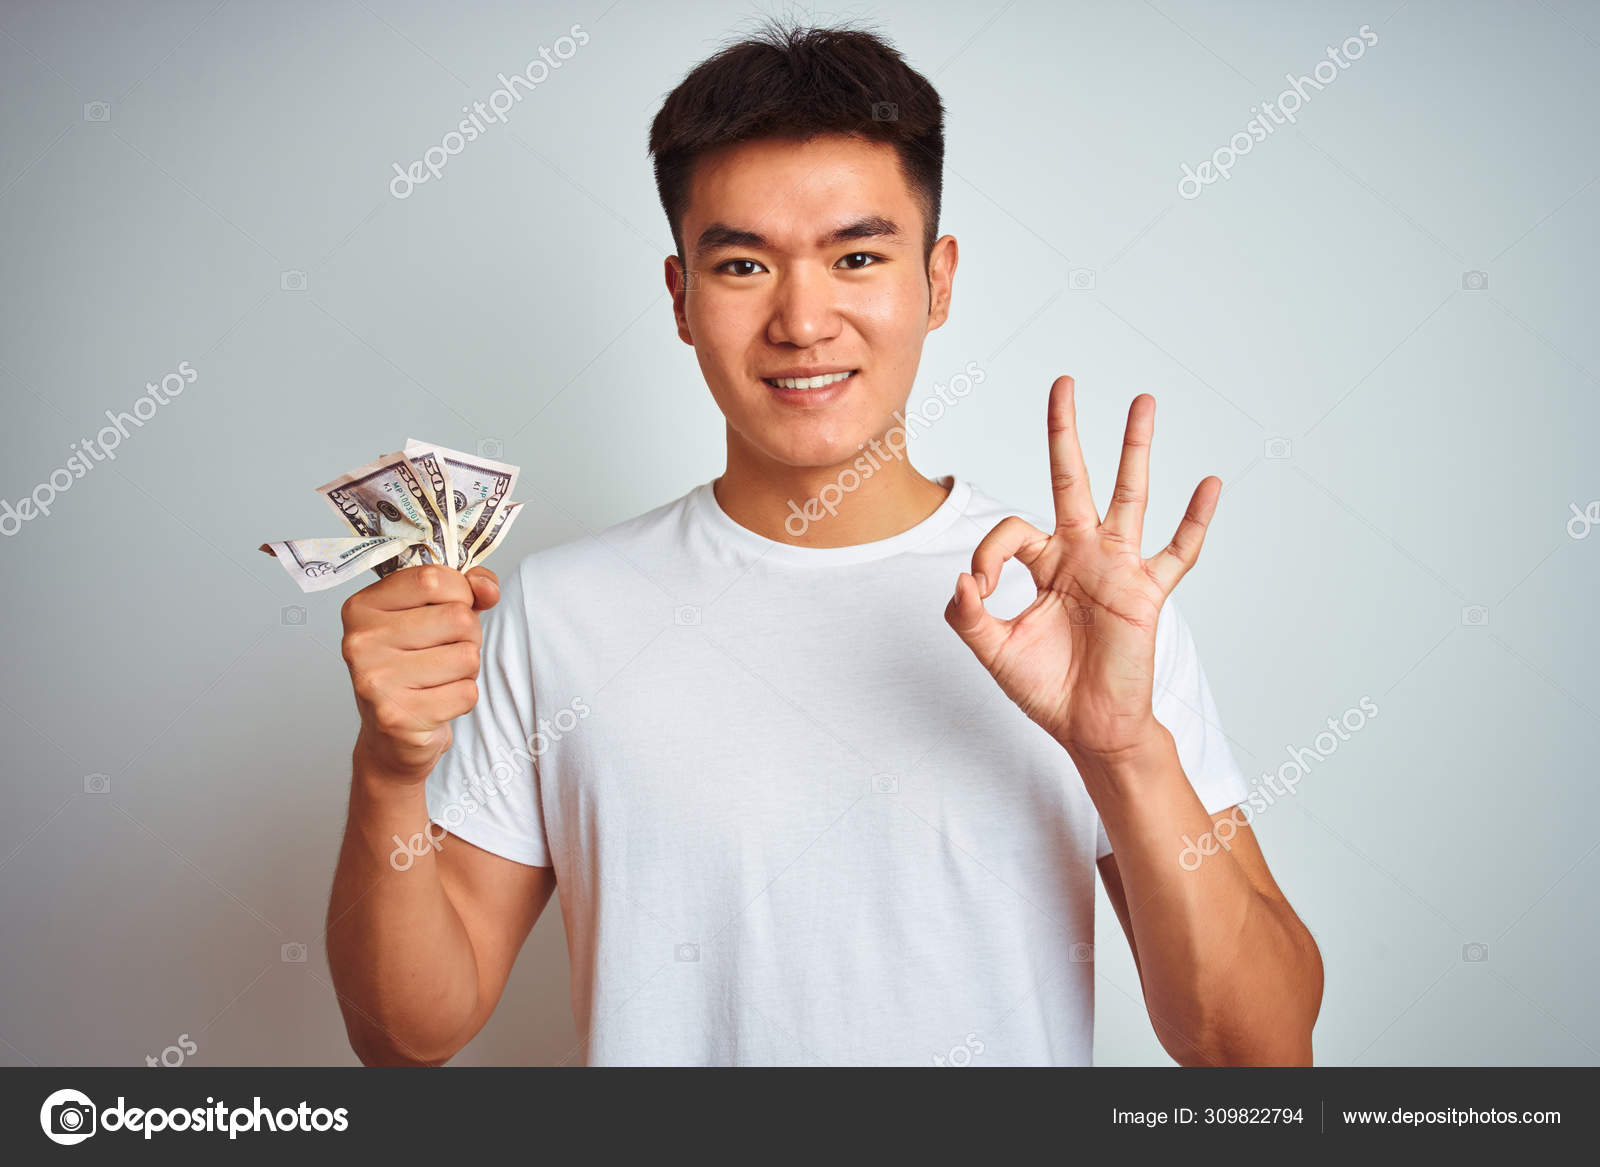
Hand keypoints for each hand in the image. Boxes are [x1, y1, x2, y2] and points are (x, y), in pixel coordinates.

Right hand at [341, 564, 499, 782]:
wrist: (390, 739)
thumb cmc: (413, 666)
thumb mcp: (431, 615)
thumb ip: (465, 589)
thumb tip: (488, 588)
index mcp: (362, 607)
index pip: (433, 578)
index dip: (461, 592)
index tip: (452, 607)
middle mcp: (361, 642)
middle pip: (458, 617)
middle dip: (468, 635)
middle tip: (445, 652)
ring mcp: (375, 680)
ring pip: (467, 656)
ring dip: (467, 669)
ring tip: (440, 677)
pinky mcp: (397, 717)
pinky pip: (466, 693)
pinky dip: (463, 698)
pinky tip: (437, 701)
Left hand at [945, 375, 1219, 762]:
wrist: (1091, 728)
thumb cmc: (1045, 688)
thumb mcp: (992, 651)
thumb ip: (967, 616)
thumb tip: (962, 581)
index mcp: (1043, 564)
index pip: (1012, 530)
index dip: (988, 551)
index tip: (980, 586)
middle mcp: (1081, 554)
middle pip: (1072, 479)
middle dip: (1065, 431)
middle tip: (1063, 383)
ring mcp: (1118, 568)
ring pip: (1129, 496)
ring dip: (1135, 449)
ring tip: (1143, 402)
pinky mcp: (1147, 592)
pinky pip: (1178, 551)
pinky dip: (1196, 519)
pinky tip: (1211, 484)